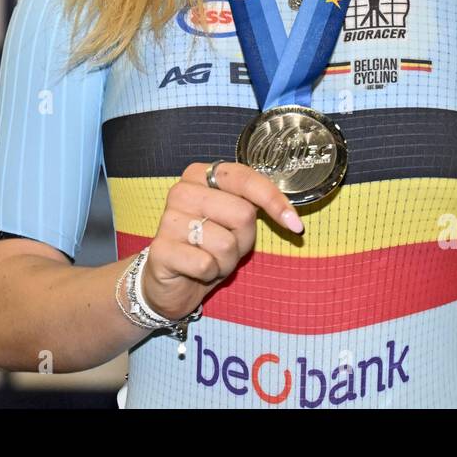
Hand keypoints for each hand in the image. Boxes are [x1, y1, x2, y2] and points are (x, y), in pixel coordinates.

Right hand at [139, 161, 303, 320]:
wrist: (171, 282)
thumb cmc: (208, 247)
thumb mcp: (234, 222)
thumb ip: (253, 206)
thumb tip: (292, 218)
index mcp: (201, 175)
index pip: (245, 178)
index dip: (274, 200)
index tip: (295, 224)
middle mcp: (182, 191)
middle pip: (242, 213)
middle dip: (244, 239)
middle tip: (227, 246)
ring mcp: (168, 220)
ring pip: (226, 243)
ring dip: (227, 261)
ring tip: (210, 258)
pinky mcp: (161, 250)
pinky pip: (206, 264)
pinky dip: (210, 273)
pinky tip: (196, 270)